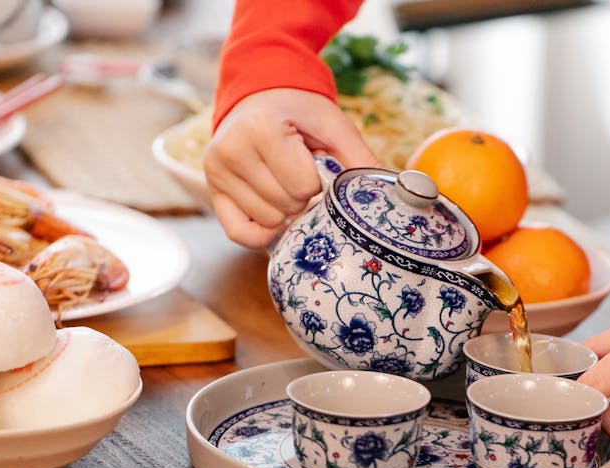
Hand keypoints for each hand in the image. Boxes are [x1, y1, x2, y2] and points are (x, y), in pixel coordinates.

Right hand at [204, 88, 379, 247]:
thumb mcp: (334, 126)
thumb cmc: (301, 111)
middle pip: (286, 206)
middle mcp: (232, 150)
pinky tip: (273, 212)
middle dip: (303, 196)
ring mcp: (217, 171)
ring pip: (267, 220)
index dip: (318, 182)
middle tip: (299, 171)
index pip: (304, 187)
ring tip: (282, 179)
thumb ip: (361, 159)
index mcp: (262, 130)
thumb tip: (397, 192)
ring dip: (285, 209)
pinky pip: (239, 232)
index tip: (314, 162)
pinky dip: (261, 231)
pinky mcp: (212, 187)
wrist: (261, 94)